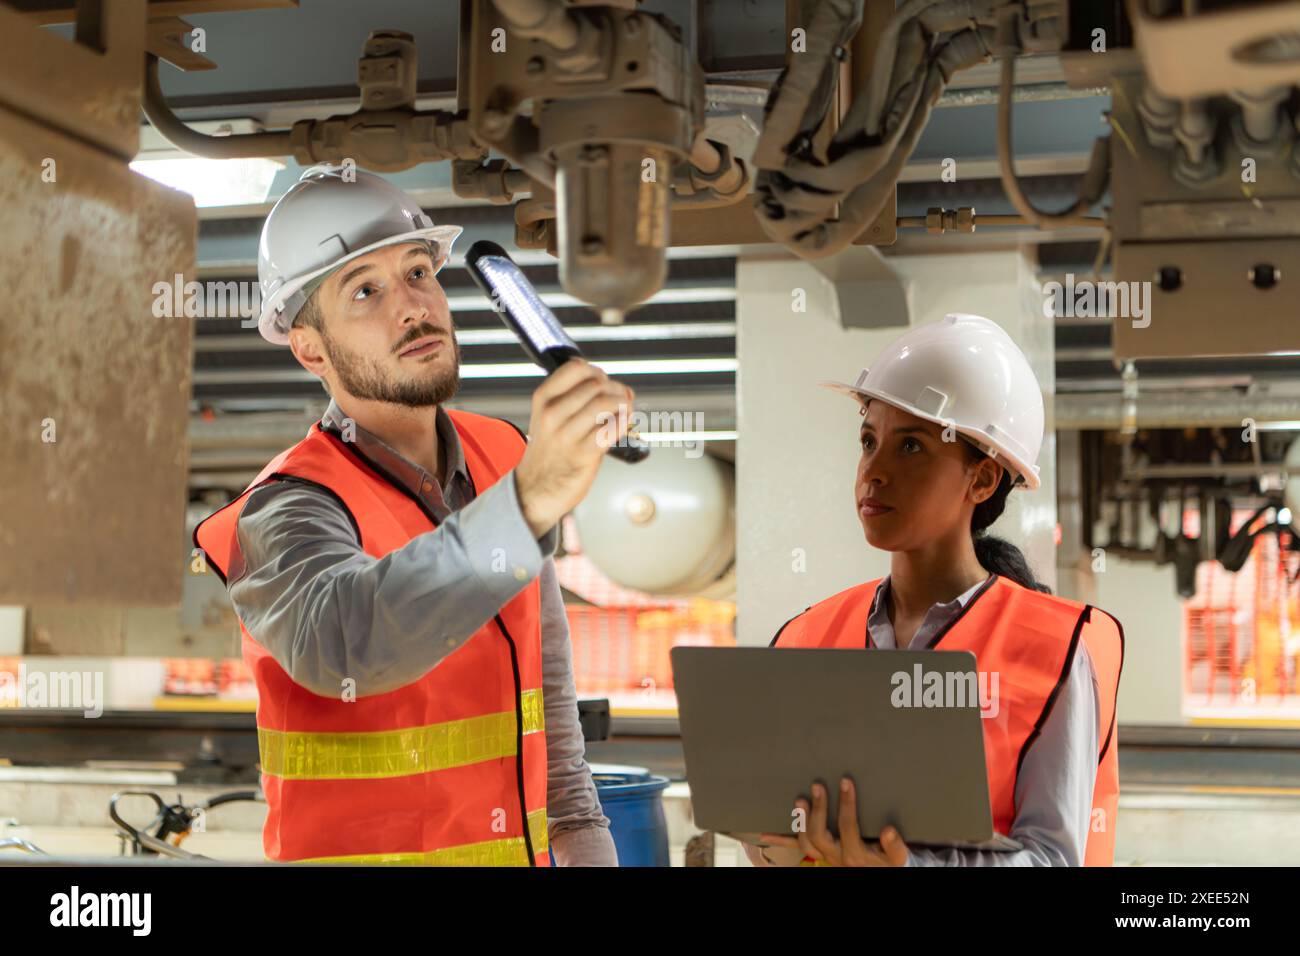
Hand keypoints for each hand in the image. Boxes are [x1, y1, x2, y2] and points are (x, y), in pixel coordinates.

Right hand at [514, 358, 634, 537]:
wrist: (535, 490)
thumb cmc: (550, 451)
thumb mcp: (549, 417)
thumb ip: (580, 400)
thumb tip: (624, 390)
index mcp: (544, 398)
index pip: (576, 367)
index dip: (598, 373)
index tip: (604, 384)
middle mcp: (552, 413)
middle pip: (597, 384)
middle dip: (617, 390)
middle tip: (622, 401)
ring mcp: (567, 435)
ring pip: (606, 403)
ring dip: (624, 405)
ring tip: (625, 413)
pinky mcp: (583, 454)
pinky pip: (612, 429)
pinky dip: (623, 423)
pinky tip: (622, 427)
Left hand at [758, 777, 909, 866]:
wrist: (883, 871)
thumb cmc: (891, 860)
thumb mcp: (898, 855)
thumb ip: (895, 846)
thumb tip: (888, 831)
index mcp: (856, 854)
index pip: (848, 827)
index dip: (846, 804)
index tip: (845, 781)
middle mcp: (837, 857)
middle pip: (820, 834)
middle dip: (817, 810)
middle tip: (817, 786)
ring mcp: (825, 857)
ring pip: (805, 843)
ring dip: (800, 821)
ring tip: (799, 800)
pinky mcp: (819, 855)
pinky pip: (796, 849)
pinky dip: (780, 840)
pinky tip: (765, 833)